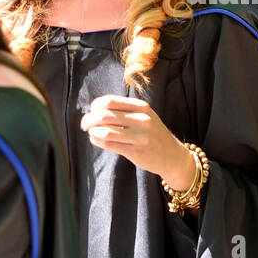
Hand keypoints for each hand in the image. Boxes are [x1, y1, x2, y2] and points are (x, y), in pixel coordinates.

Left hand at [80, 95, 195, 189]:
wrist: (172, 155)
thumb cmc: (152, 134)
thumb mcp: (144, 116)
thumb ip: (124, 111)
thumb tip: (94, 110)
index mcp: (141, 107)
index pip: (110, 101)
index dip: (95, 106)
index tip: (92, 112)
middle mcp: (141, 119)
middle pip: (105, 115)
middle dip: (89, 119)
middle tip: (84, 125)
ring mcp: (139, 136)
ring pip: (106, 131)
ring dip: (93, 132)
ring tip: (91, 133)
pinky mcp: (136, 151)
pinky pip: (110, 144)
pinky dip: (98, 141)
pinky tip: (97, 140)